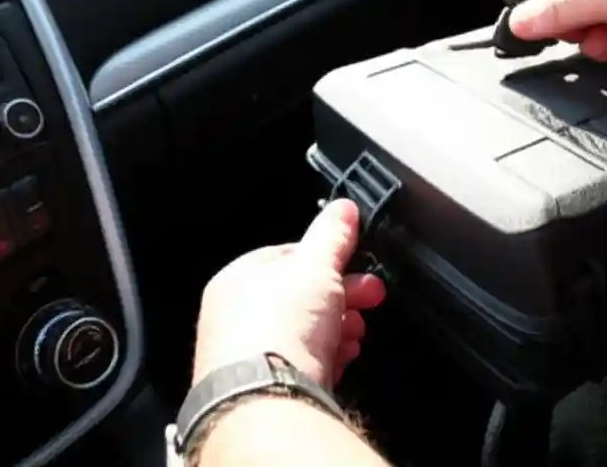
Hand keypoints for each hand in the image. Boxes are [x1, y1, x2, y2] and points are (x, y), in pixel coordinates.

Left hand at [193, 200, 386, 387]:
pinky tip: (342, 358)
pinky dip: (326, 359)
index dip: (328, 259)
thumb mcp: (316, 265)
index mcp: (238, 278)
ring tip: (356, 333)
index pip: (286, 257)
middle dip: (342, 296)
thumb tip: (343, 208)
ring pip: (303, 333)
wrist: (265, 399)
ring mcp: (248, 357)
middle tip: (371, 297)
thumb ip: (331, 235)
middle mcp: (235, 318)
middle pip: (299, 297)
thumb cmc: (280, 324)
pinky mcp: (265, 389)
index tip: (358, 263)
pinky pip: (301, 366)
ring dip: (337, 329)